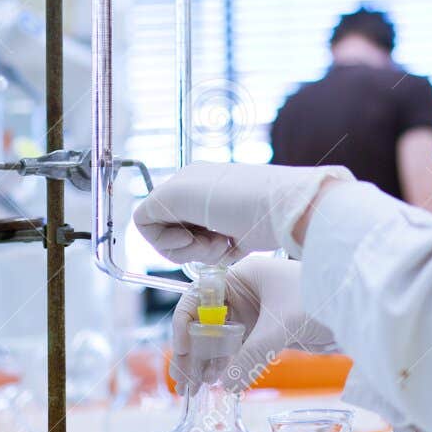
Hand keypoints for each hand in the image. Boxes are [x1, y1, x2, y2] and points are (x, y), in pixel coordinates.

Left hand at [134, 161, 352, 264]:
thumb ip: (222, 237)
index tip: (223, 246)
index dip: (196, 244)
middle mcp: (194, 179)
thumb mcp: (243, 231)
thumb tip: (213, 252)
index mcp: (212, 185)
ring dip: (186, 249)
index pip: (185, 221)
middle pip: (168, 224)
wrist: (286, 207)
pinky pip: (144, 223)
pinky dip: (168, 243)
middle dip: (190, 248)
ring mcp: (182, 183)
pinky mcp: (171, 192)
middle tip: (220, 245)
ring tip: (218, 241)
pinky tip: (198, 240)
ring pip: (157, 227)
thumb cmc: (275, 221)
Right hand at [171, 252, 339, 391]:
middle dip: (193, 352)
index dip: (184, 326)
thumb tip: (225, 386)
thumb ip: (250, 357)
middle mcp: (243, 292)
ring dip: (208, 363)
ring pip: (221, 339)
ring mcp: (256, 313)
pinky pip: (240, 350)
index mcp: (240, 276)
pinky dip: (229, 366)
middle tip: (184, 383)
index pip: (197, 299)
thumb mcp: (280, 327)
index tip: (181, 354)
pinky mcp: (269, 331)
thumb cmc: (320, 298)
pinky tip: (220, 383)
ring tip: (196, 389)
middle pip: (206, 322)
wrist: (360, 304)